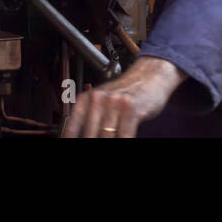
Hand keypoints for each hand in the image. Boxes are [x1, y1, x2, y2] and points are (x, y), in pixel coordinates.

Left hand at [61, 56, 185, 137]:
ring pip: (106, 136)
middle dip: (91, 141)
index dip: (72, 138)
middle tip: (96, 147)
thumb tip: (81, 134)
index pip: (72, 128)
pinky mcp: (132, 109)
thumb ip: (91, 117)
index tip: (71, 144)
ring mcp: (115, 103)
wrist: (150, 74)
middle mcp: (98, 99)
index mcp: (87, 99)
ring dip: (108, 142)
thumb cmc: (126, 91)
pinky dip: (123, 141)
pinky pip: (124, 135)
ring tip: (110, 140)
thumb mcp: (103, 100)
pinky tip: (123, 141)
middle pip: (89, 135)